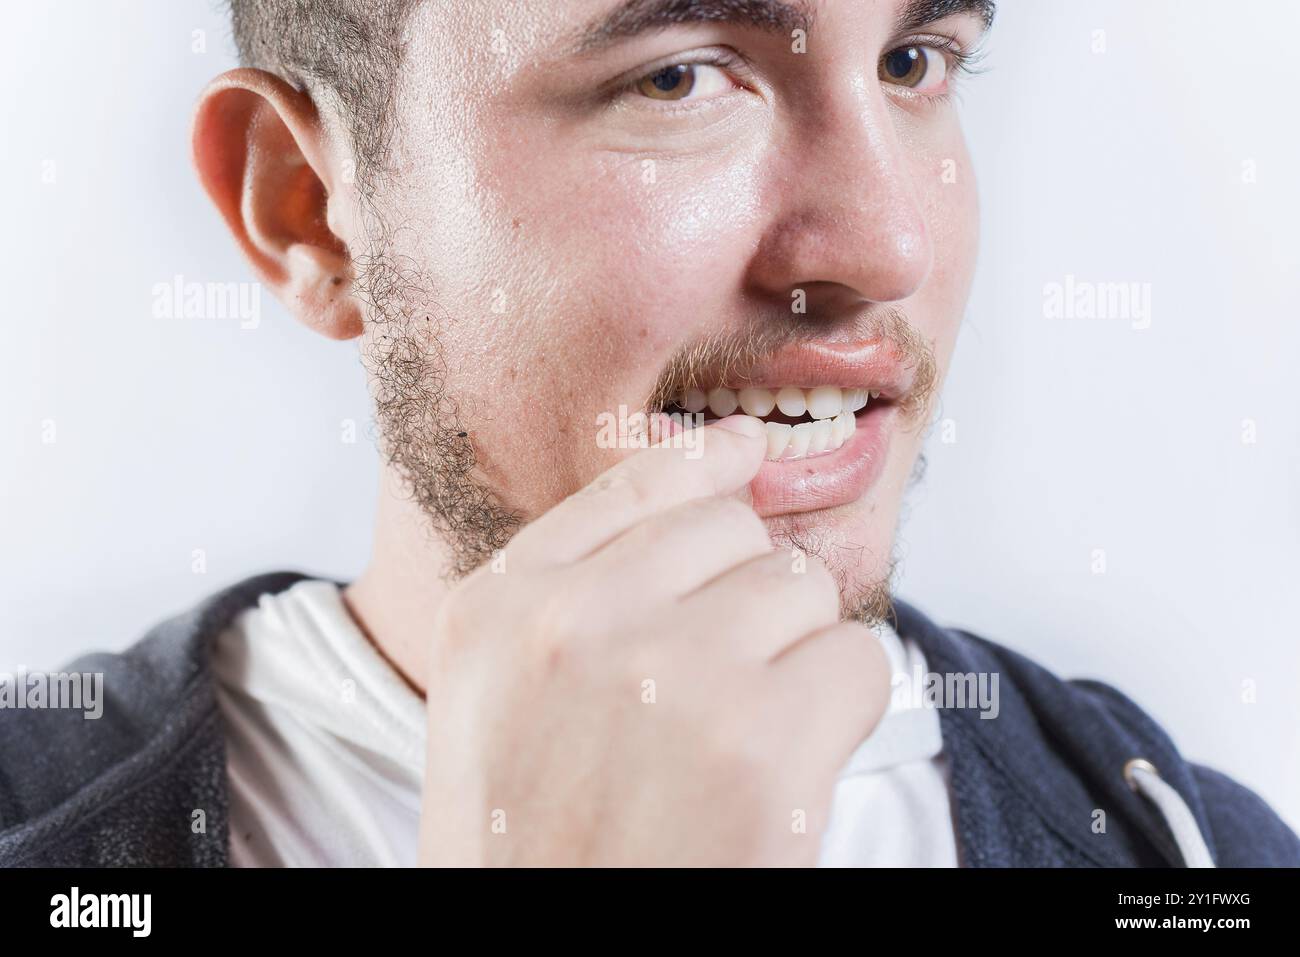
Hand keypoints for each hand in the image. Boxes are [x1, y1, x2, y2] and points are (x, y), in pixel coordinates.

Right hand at [416, 415, 890, 865]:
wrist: (551, 955)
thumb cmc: (537, 841)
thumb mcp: (502, 696)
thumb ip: (582, 582)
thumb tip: (730, 463)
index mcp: (498, 609)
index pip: (633, 484)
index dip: (707, 467)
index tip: (750, 451)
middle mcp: (573, 623)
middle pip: (735, 533)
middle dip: (745, 600)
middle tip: (711, 695)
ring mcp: (668, 674)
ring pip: (800, 589)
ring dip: (792, 658)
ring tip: (736, 742)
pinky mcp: (762, 742)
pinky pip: (858, 656)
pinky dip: (841, 708)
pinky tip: (782, 771)